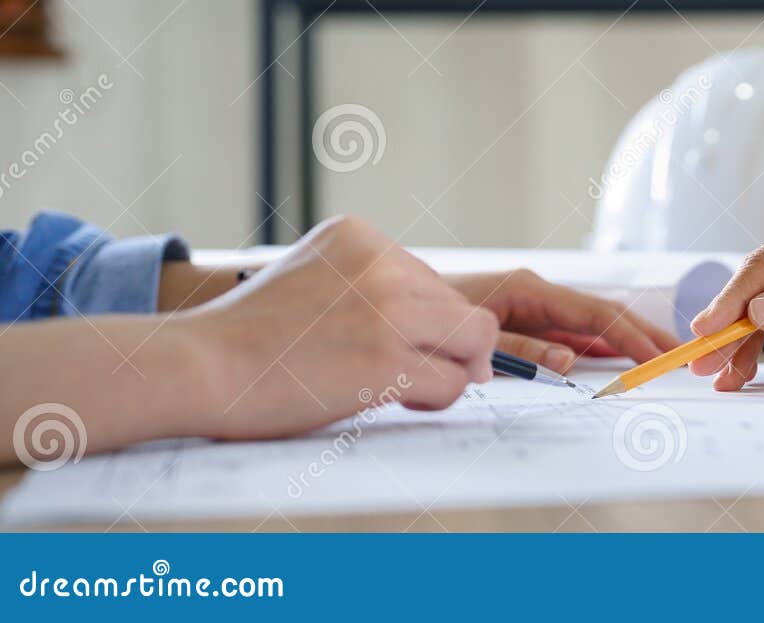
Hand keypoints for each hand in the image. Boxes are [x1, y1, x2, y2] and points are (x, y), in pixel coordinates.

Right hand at [182, 216, 500, 438]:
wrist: (196, 366)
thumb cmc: (249, 337)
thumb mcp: (313, 278)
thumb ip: (372, 286)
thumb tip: (456, 326)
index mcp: (359, 236)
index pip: (431, 280)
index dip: (423, 322)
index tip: (386, 344)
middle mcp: (379, 263)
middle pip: (463, 308)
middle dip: (447, 346)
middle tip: (409, 373)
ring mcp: (386, 310)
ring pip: (475, 339)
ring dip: (451, 370)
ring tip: (408, 387)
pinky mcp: (386, 360)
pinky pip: (455, 381)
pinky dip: (437, 398)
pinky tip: (397, 400)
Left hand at [445, 270, 678, 372]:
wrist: (395, 306)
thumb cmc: (429, 320)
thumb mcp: (473, 338)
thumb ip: (522, 350)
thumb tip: (569, 361)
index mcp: (529, 290)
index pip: (596, 314)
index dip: (633, 336)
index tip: (661, 356)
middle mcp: (538, 292)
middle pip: (605, 314)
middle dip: (644, 335)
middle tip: (680, 357)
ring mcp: (536, 305)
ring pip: (594, 324)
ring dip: (629, 341)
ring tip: (664, 358)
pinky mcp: (530, 319)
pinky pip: (574, 332)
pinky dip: (602, 346)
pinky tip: (624, 358)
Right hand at [688, 210, 763, 390]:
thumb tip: (760, 309)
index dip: (733, 297)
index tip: (709, 326)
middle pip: (749, 289)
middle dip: (725, 327)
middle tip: (701, 361)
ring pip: (749, 312)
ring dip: (732, 345)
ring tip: (716, 376)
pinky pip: (761, 329)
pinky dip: (747, 352)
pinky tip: (735, 375)